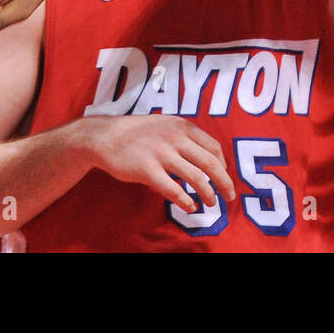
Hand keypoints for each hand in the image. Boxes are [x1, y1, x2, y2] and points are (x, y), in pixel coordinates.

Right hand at [79, 115, 235, 213]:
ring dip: (208, 193)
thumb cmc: (136, 134)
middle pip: (210, 163)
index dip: (223, 165)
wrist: (104, 136)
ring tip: (211, 203)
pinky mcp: (147, 170)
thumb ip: (184, 138)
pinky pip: (173, 189)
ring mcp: (161, 154)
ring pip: (196, 177)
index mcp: (183, 127)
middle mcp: (175, 138)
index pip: (214, 147)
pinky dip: (186, 201)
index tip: (223, 177)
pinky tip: (190, 207)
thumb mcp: (165, 126)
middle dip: (224, 182)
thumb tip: (206, 159)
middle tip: (229, 196)